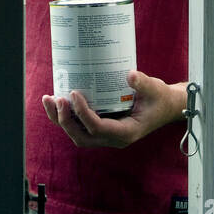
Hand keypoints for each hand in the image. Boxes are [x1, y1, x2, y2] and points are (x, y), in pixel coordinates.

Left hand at [42, 71, 186, 147]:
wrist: (165, 107)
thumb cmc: (160, 99)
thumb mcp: (156, 89)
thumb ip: (144, 84)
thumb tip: (130, 75)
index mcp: (126, 133)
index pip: (99, 129)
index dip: (83, 114)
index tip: (74, 94)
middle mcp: (112, 138)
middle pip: (82, 137)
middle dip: (65, 120)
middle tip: (56, 99)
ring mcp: (105, 135)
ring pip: (77, 133)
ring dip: (60, 118)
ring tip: (48, 99)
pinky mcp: (100, 127)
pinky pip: (79, 126)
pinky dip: (66, 115)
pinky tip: (57, 99)